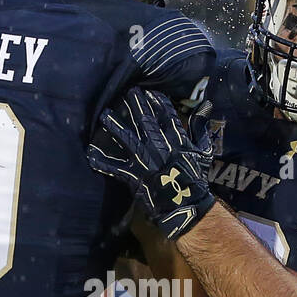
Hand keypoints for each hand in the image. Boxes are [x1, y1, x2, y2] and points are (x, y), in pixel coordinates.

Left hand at [88, 89, 216, 239]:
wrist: (186, 204)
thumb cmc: (196, 179)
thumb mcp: (204, 151)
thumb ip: (201, 128)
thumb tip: (206, 106)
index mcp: (176, 139)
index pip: (166, 114)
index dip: (158, 102)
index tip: (150, 93)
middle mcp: (158, 146)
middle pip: (144, 120)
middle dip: (136, 105)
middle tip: (129, 93)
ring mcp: (144, 161)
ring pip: (126, 138)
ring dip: (114, 125)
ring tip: (104, 115)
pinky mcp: (133, 176)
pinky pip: (114, 167)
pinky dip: (102, 162)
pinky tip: (90, 154)